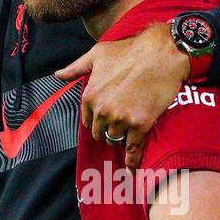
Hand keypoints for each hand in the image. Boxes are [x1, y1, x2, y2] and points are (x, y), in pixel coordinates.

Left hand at [55, 23, 189, 169]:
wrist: (161, 53)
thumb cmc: (129, 50)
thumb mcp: (97, 54)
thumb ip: (76, 68)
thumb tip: (58, 75)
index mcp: (90, 95)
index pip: (87, 120)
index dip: (96, 120)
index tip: (105, 119)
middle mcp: (103, 110)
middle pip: (100, 132)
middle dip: (108, 130)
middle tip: (120, 124)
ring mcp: (121, 119)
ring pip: (115, 139)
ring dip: (121, 138)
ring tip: (130, 133)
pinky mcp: (140, 125)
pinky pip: (133, 149)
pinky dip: (132, 160)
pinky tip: (132, 168)